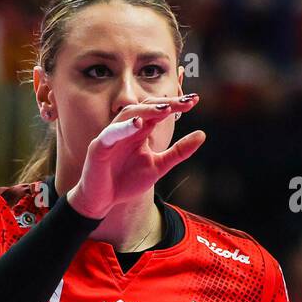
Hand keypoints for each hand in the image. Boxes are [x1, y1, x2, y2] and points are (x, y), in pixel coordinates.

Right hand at [66, 94, 204, 219]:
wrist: (102, 200)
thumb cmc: (127, 181)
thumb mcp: (159, 166)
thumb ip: (179, 152)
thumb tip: (202, 134)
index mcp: (140, 130)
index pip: (159, 111)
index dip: (176, 105)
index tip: (196, 100)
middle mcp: (126, 128)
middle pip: (146, 107)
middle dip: (166, 103)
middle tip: (187, 102)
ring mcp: (111, 136)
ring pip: (128, 114)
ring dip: (147, 110)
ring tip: (166, 109)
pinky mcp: (98, 147)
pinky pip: (110, 133)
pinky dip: (123, 127)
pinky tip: (138, 123)